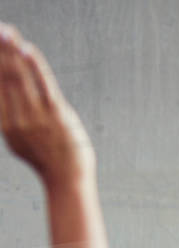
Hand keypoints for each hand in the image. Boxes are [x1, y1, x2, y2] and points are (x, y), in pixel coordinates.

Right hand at [0, 23, 93, 186]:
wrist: (67, 179)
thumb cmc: (48, 159)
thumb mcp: (20, 140)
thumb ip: (12, 119)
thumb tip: (7, 98)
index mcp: (6, 124)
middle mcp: (17, 118)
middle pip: (5, 77)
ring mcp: (36, 116)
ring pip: (20, 77)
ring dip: (13, 52)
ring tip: (7, 32)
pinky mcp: (57, 114)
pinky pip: (43, 84)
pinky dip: (35, 65)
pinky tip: (27, 50)